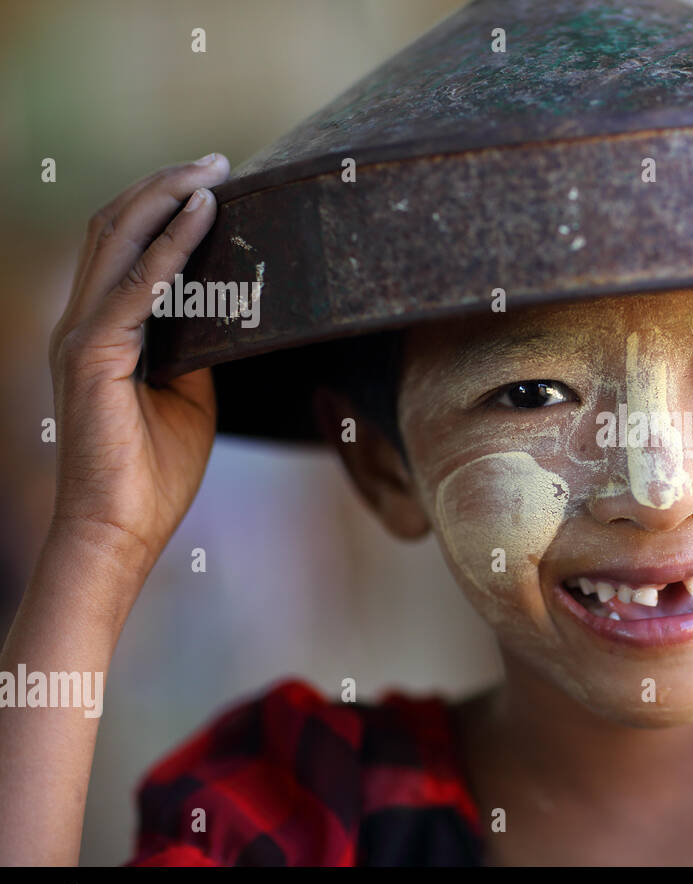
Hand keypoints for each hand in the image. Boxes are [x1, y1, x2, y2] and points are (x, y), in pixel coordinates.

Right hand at [47, 155, 229, 574]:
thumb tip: (226, 317)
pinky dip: (172, 249)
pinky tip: (203, 218)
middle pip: (117, 228)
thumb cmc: (153, 472)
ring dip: (167, 199)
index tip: (212, 182)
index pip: (125, 248)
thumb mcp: (190, 398)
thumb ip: (196, 351)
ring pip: (119, 242)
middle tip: (218, 160)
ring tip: (212, 171)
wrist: (120, 530)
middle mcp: (83, 323)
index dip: (162, 207)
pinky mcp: (94, 357)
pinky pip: (138, 289)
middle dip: (166, 186)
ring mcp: (83, 337)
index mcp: (102, 332)